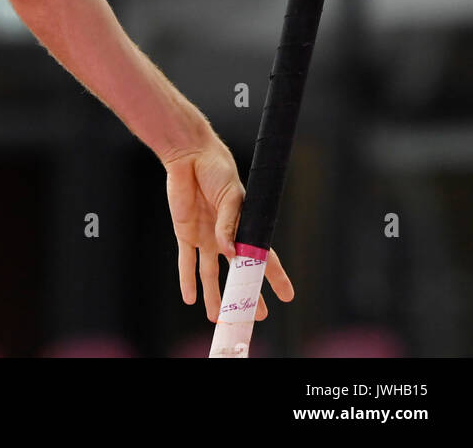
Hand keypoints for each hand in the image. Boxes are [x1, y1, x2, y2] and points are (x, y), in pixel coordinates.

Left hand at [164, 138, 293, 322]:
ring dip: (213, 295)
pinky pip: (186, 261)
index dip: (275, 276)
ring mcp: (206, 236)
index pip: (263, 256)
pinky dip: (187, 280)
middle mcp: (226, 235)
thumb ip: (229, 225)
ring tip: (217, 317)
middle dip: (245, 294)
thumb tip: (230, 253)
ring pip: (211, 273)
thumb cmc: (217, 170)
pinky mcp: (185, 233)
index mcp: (244, 225)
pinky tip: (189, 298)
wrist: (190, 155)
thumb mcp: (230, 196)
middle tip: (255, 317)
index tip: (287, 296)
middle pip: (237, 272)